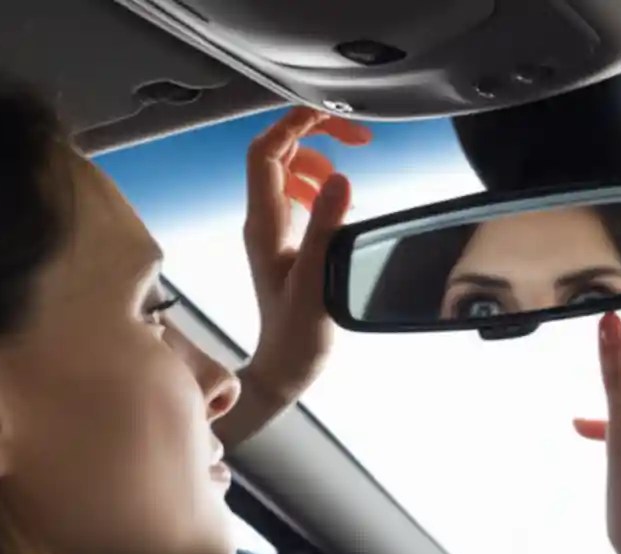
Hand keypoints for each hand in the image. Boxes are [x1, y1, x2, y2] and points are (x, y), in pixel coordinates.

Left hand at [215, 107, 370, 446]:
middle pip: (275, 153)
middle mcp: (262, 220)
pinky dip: (320, 186)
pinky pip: (297, 195)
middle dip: (314, 135)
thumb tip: (341, 179)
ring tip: (348, 177)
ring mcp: (272, 229)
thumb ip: (325, 228)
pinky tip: (340, 203)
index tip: (334, 118)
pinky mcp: (286, 240)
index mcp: (263, 223)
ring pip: (287, 171)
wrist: (287, 367)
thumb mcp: (317, 278)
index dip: (295, 125)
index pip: (266, 153)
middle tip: (357, 140)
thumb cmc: (299, 333)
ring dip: (319, 161)